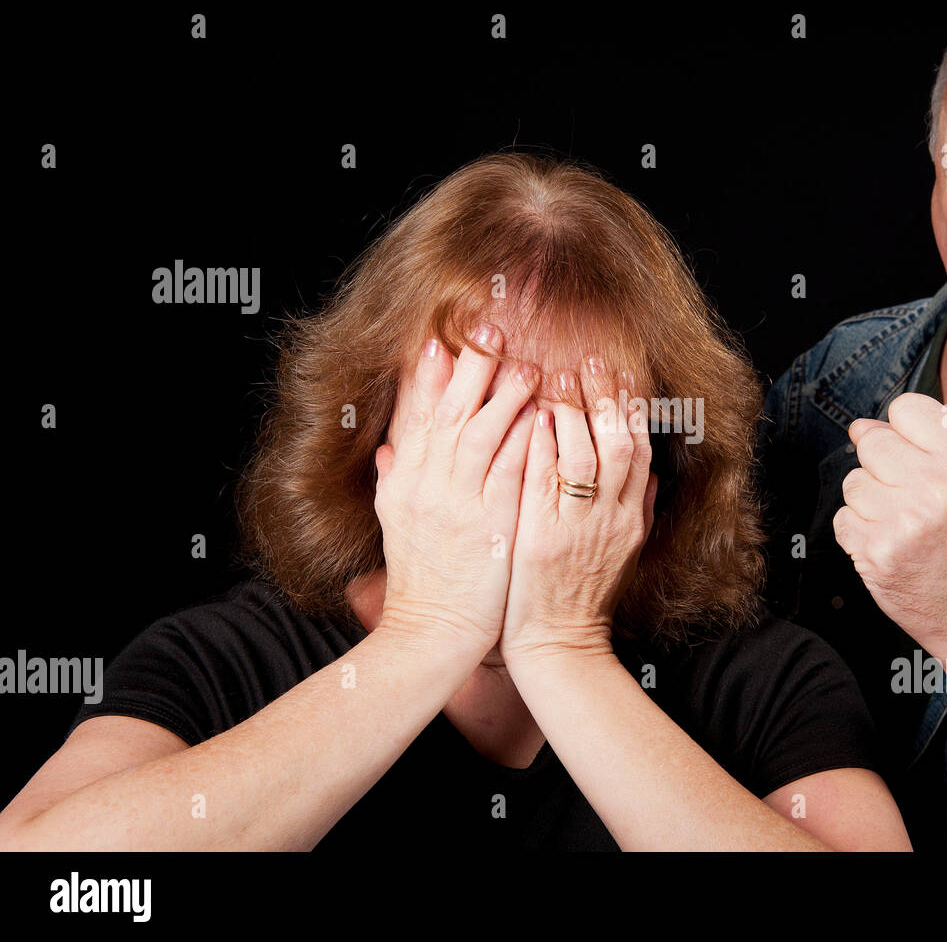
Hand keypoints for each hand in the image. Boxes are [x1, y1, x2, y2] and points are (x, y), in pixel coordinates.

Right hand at [372, 324, 538, 651]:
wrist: (431, 631)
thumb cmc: (422, 579)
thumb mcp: (396, 524)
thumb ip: (394, 480)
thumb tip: (390, 448)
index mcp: (404, 482)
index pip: (416, 416)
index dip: (429, 376)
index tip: (441, 341)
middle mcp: (426, 485)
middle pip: (450, 412)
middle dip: (471, 367)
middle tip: (489, 330)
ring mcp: (457, 503)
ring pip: (482, 432)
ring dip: (505, 394)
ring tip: (527, 365)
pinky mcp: (490, 523)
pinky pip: (510, 469)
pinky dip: (525, 437)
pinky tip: (542, 415)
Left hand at [500, 359, 656, 666]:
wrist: (559, 646)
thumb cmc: (584, 597)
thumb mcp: (625, 552)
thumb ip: (641, 509)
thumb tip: (653, 475)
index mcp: (631, 518)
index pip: (640, 450)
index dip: (631, 408)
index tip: (619, 373)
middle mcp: (611, 519)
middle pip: (619, 444)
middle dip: (605, 397)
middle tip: (589, 360)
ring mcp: (578, 528)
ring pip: (585, 458)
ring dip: (573, 413)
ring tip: (556, 377)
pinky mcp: (543, 540)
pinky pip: (545, 484)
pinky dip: (543, 448)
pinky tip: (534, 419)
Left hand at [832, 392, 946, 657]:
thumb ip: (927, 443)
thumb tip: (862, 425)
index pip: (905, 408)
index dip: (901, 431)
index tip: (912, 456)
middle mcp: (937, 486)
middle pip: (872, 443)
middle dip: (881, 469)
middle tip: (908, 500)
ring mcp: (904, 520)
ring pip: (853, 482)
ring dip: (868, 504)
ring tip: (902, 527)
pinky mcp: (877, 551)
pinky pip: (843, 519)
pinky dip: (858, 534)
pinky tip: (889, 547)